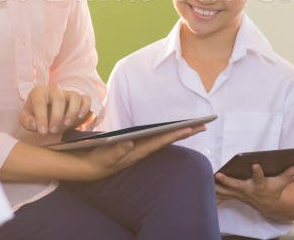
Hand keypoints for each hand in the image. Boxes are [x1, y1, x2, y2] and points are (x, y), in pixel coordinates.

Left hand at [19, 84, 91, 134]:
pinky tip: (80, 117)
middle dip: (56, 116)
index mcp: (39, 92)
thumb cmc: (35, 115)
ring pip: (74, 97)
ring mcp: (68, 93)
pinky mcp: (79, 98)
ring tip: (66, 125)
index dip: (41, 117)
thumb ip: (26, 121)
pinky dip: (85, 107)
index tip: (42, 131)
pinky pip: (86, 99)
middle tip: (53, 131)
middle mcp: (54, 89)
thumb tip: (35, 124)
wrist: (47, 113)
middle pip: (58, 98)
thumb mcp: (25, 118)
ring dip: (71, 112)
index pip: (40, 102)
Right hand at [79, 124, 206, 179]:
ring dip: (178, 134)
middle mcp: (142, 151)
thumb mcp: (104, 158)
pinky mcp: (137, 148)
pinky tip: (174, 132)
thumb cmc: (97, 161)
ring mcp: (140, 150)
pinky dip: (167, 135)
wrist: (89, 168)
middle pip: (166, 141)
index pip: (160, 142)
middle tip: (203, 126)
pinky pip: (156, 141)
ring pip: (163, 141)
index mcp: (137, 152)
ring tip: (194, 126)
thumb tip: (130, 141)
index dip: (175, 134)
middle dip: (184, 133)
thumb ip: (116, 151)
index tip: (190, 127)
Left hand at [214, 163, 293, 210]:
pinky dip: (215, 193)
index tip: (255, 164)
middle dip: (228, 181)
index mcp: (261, 185)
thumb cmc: (274, 189)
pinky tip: (205, 188)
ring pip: (227, 191)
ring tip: (206, 180)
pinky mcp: (235, 196)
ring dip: (217, 187)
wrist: (270, 205)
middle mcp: (249, 190)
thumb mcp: (283, 182)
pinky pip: (223, 195)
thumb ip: (289, 173)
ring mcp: (241, 194)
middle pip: (237, 185)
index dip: (258, 171)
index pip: (259, 178)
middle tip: (219, 175)